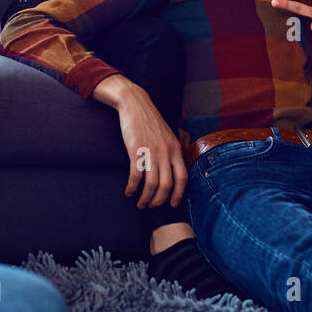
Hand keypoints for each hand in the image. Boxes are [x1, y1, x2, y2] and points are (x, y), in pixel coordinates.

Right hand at [93, 75, 186, 208]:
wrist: (135, 104)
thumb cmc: (150, 121)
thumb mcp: (167, 135)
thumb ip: (172, 151)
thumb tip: (173, 170)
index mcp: (176, 149)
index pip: (182, 178)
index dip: (178, 194)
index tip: (172, 204)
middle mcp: (166, 152)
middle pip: (167, 185)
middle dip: (159, 201)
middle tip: (152, 206)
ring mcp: (151, 152)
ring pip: (151, 185)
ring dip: (146, 198)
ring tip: (141, 203)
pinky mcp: (136, 151)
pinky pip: (135, 176)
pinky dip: (132, 188)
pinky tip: (129, 191)